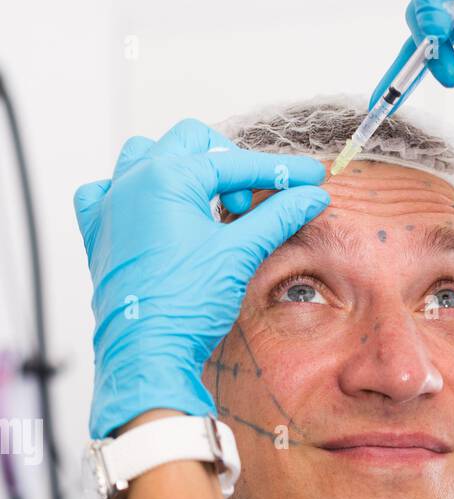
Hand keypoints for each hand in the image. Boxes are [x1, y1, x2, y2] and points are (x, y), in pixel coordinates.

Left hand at [74, 119, 329, 438]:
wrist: (148, 354)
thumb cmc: (187, 304)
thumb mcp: (240, 254)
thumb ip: (277, 217)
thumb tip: (311, 196)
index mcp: (167, 177)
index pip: (236, 164)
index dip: (280, 171)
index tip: (310, 179)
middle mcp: (133, 180)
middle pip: (190, 144)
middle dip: (228, 166)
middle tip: (249, 204)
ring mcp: (110, 204)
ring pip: (144, 157)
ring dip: (179, 168)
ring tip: (205, 204)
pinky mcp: (97, 232)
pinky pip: (105, 191)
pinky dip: (130, 191)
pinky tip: (151, 211)